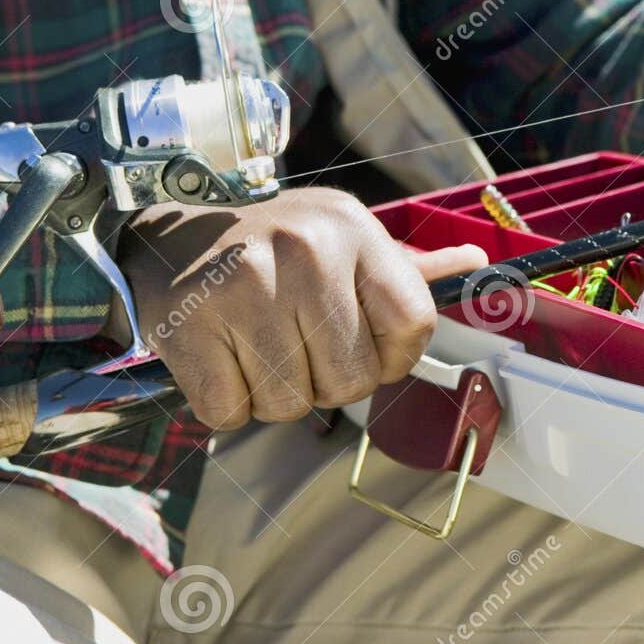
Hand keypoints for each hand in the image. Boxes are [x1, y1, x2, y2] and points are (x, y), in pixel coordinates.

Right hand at [117, 187, 486, 428]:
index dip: (394, 357)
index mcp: (352, 230)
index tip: (364, 347)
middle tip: (296, 344)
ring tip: (255, 345)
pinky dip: (227, 402)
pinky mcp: (189, 328)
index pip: (414, 324)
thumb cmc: (273, 249)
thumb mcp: (341, 238)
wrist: (166, 237)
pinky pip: (231, 413)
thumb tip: (477, 262)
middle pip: (353, 382)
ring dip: (274, 395)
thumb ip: (405, 268)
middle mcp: (305, 252)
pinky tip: (220, 356)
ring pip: (291, 405)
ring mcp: (244, 289)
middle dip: (327, 381)